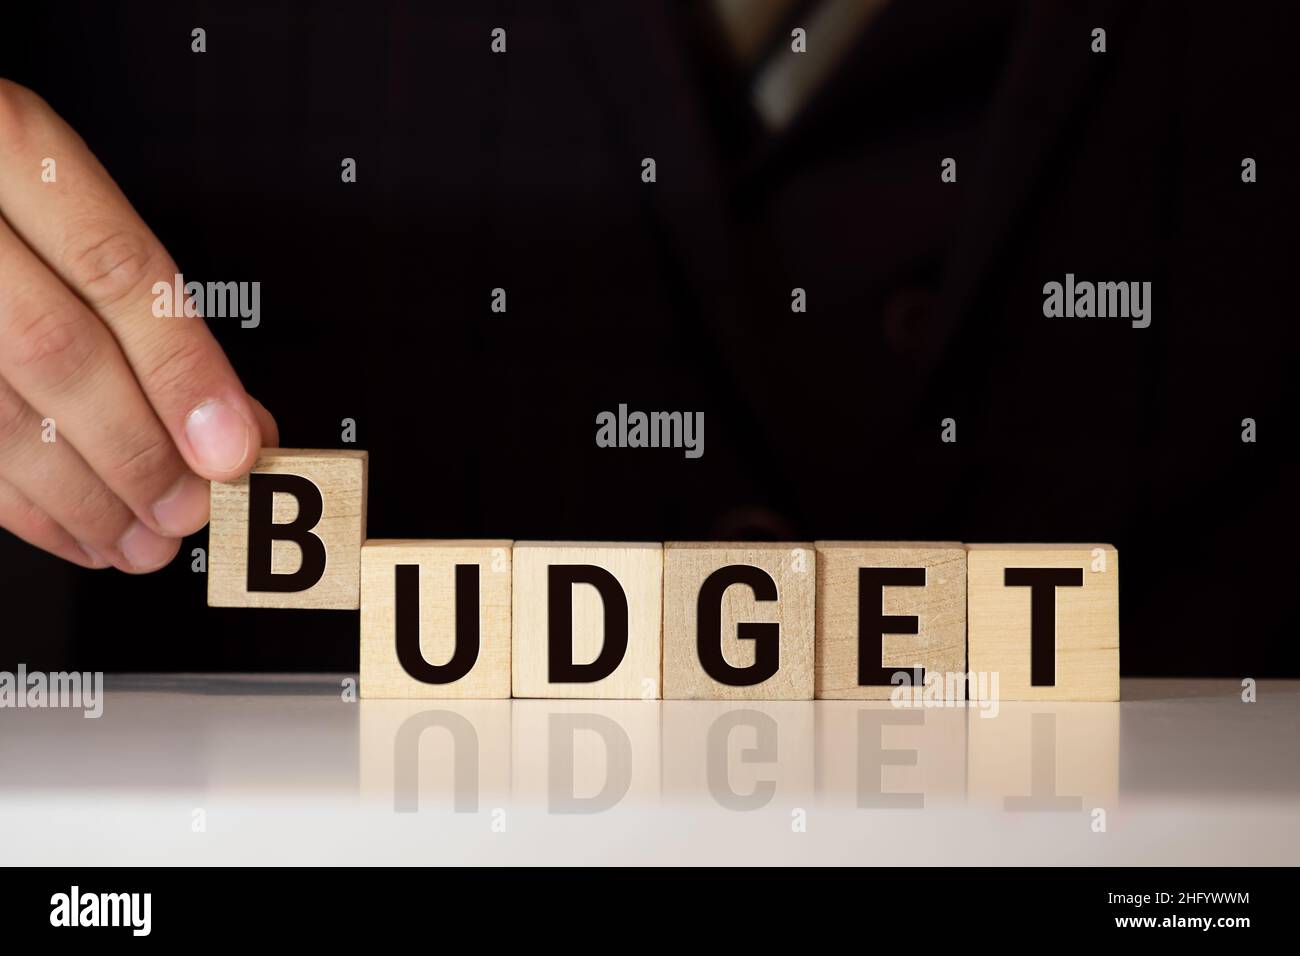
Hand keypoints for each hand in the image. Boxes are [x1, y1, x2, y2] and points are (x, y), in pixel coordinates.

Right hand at [0, 79, 275, 571]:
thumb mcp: (55, 188)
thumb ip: (140, 294)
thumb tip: (231, 413)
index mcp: (5, 140)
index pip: (116, 269)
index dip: (183, 369)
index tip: (237, 445)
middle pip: (53, 348)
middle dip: (135, 449)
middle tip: (190, 511)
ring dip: (78, 495)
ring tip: (141, 542)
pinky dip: (14, 499)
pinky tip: (69, 529)